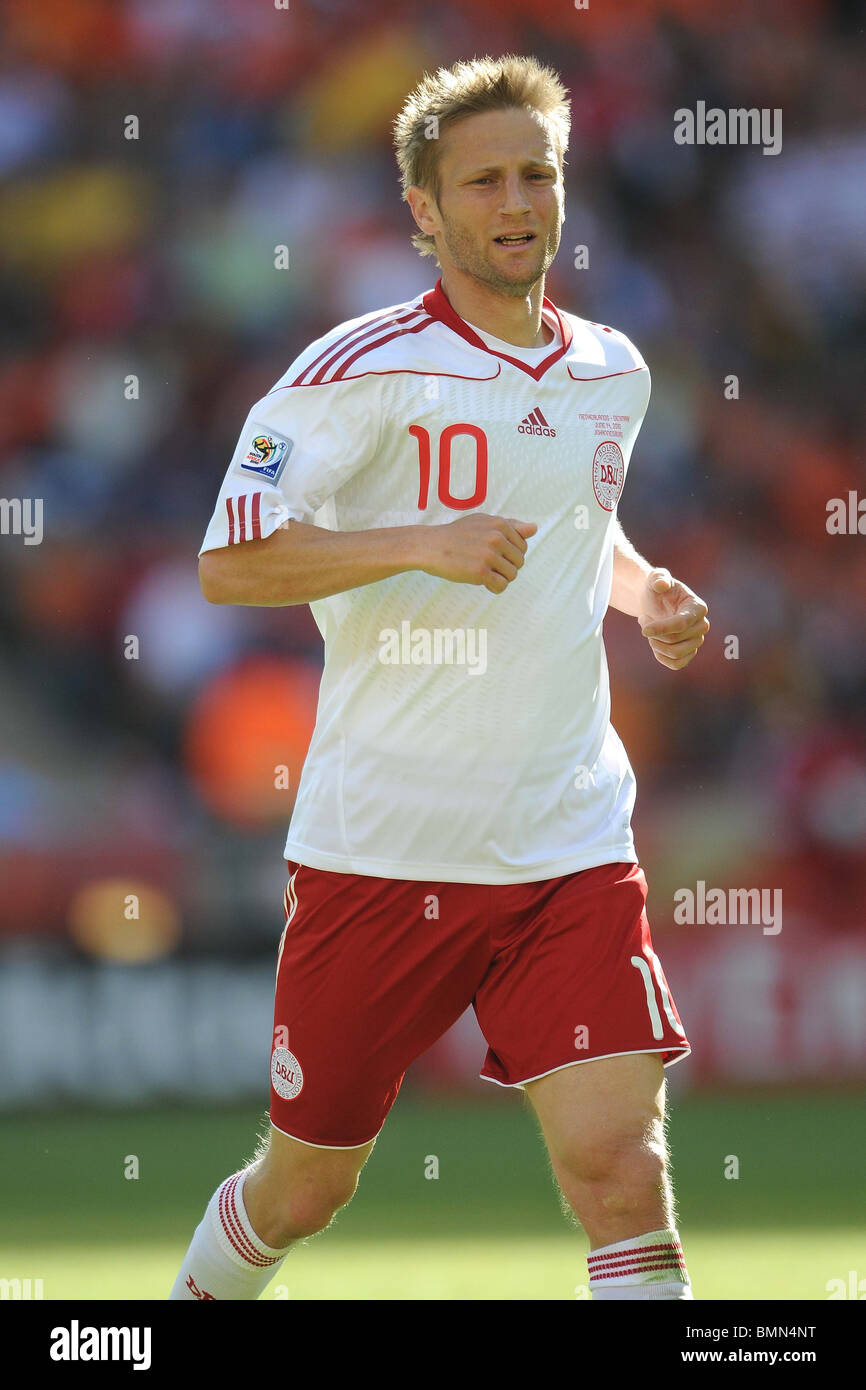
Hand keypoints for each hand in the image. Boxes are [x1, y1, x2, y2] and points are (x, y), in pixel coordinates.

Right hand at [420, 514, 536, 593]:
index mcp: (500, 524)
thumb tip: (535, 528)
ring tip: (485, 574)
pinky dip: (495, 588)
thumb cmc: (456, 535)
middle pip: (519, 562)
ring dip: (501, 578)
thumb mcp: (483, 522)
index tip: (494, 554)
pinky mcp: (480, 572)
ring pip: (512, 575)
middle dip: (507, 567)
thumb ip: (511, 525)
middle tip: (488, 565)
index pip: (523, 546)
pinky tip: (485, 584)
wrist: (429, 546)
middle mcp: (496, 538)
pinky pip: (501, 586)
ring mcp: (489, 555)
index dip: (510, 554)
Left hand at [638, 568, 708, 669]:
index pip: (681, 624)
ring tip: (648, 631)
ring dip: (656, 645)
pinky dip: (662, 657)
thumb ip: (658, 578)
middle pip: (676, 640)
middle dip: (654, 633)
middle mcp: (702, 625)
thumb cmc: (655, 588)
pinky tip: (654, 644)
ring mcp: (696, 640)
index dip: (661, 628)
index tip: (642, 626)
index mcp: (698, 607)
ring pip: (676, 654)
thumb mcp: (654, 578)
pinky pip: (677, 664)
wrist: (653, 601)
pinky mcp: (688, 652)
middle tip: (643, 620)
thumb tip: (662, 584)